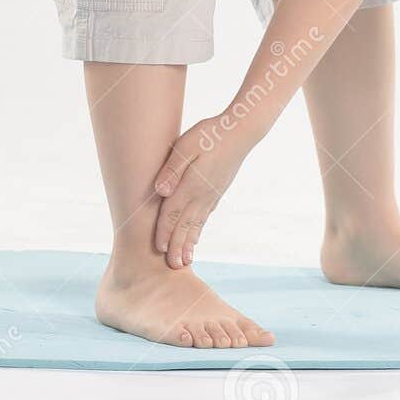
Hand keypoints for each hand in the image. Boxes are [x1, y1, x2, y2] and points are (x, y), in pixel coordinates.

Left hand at [151, 114, 250, 268]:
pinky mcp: (217, 191)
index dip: (164, 232)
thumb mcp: (186, 144)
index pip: (172, 214)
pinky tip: (197, 237)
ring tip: (185, 261)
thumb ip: (172, 168)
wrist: (241, 131)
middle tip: (173, 267)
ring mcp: (211, 194)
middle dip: (177, 247)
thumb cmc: (210, 134)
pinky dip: (199, 230)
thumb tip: (160, 192)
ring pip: (196, 224)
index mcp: (190, 185)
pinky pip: (205, 216)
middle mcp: (201, 195)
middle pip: (184, 225)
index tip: (158, 250)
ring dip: (189, 243)